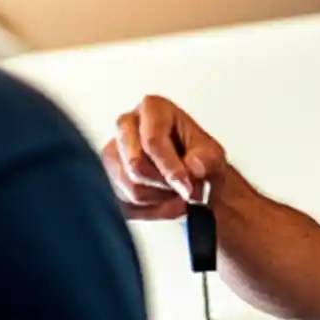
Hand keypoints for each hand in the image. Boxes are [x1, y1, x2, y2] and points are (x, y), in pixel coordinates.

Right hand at [103, 95, 226, 219]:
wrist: (194, 179)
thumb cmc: (200, 160)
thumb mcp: (213, 156)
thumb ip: (206, 160)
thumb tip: (194, 168)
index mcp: (153, 109)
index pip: (153, 142)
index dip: (171, 169)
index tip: (187, 187)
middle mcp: (126, 125)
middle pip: (136, 166)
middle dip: (164, 184)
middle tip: (184, 189)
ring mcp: (112, 151)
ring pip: (130, 188)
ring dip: (160, 199)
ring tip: (176, 193)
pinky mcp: (106, 178)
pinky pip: (124, 205)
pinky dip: (150, 211)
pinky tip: (165, 202)